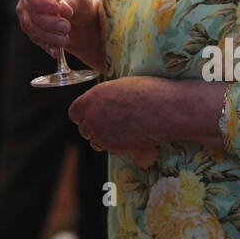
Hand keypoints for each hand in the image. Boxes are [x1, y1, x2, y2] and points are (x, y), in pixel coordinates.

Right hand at [15, 0, 100, 70]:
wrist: (78, 17)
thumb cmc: (75, 1)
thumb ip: (70, 2)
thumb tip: (63, 8)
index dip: (43, 4)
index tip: (57, 9)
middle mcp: (27, 0)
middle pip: (33, 14)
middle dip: (51, 24)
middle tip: (66, 27)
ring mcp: (27, 16)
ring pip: (33, 29)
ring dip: (50, 37)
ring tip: (65, 38)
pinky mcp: (31, 31)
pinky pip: (36, 40)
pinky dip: (48, 46)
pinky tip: (56, 50)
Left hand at [68, 77, 226, 164]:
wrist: (165, 108)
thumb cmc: (148, 92)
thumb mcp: (121, 88)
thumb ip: (106, 101)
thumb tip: (104, 109)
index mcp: (92, 98)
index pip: (74, 113)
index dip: (84, 115)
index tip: (94, 115)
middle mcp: (93, 116)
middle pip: (84, 129)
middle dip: (95, 129)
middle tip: (113, 124)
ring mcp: (102, 133)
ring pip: (96, 142)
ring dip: (106, 139)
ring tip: (125, 130)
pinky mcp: (114, 147)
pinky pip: (111, 150)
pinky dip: (120, 147)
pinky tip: (134, 137)